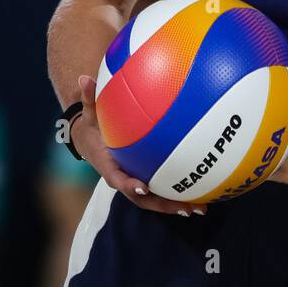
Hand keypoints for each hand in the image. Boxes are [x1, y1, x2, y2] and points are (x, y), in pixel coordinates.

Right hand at [72, 74, 203, 215]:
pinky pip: (162, 188)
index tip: (144, 186)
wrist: (90, 141)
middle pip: (143, 198)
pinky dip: (179, 193)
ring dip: (176, 205)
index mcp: (108, 165)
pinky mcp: (146, 178)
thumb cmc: (92, 125)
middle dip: (163, 205)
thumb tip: (84, 77)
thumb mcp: (89, 111)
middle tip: (185, 207)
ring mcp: (135, 181)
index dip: (130, 185)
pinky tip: (203, 192)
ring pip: (155, 199)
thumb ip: (90, 97)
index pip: (118, 179)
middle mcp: (123, 178)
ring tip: (200, 208)